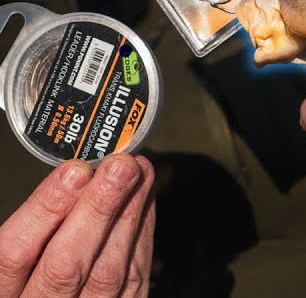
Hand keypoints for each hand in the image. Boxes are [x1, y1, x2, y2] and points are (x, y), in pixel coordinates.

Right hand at [0, 154, 154, 297]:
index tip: (74, 172)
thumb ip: (40, 224)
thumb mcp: (22, 253)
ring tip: (140, 173)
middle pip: (65, 267)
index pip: (13, 254)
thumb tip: (77, 176)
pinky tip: (144, 202)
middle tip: (120, 167)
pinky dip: (141, 235)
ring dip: (129, 216)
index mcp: (2, 292)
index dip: (45, 210)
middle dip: (97, 210)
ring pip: (107, 274)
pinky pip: (133, 280)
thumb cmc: (36, 275)